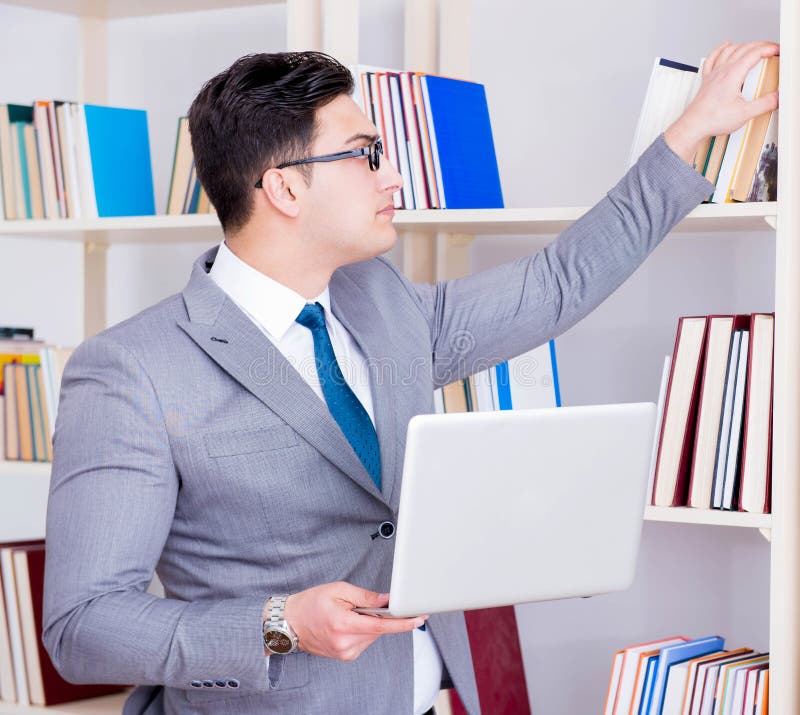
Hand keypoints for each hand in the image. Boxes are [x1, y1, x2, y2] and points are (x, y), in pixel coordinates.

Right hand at [278, 582, 427, 660]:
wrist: (289, 623)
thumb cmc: (310, 603)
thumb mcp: (338, 591)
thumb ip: (366, 597)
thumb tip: (387, 601)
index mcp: (344, 625)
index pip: (381, 626)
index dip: (403, 622)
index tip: (418, 617)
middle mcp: (346, 643)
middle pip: (378, 629)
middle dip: (376, 615)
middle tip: (358, 605)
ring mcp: (345, 653)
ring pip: (372, 635)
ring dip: (368, 623)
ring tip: (347, 614)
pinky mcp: (345, 656)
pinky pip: (364, 641)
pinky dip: (362, 630)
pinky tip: (346, 624)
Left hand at [664, 40, 779, 163]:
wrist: (693, 126)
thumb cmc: (712, 120)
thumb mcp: (745, 113)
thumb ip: (764, 104)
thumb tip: (777, 97)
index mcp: (732, 74)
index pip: (754, 53)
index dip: (769, 48)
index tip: (778, 50)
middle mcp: (721, 71)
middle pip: (743, 48)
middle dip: (760, 45)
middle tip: (770, 48)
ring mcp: (712, 75)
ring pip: (728, 50)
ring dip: (743, 45)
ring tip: (753, 46)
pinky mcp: (706, 81)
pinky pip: (712, 59)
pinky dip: (720, 50)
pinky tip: (724, 47)